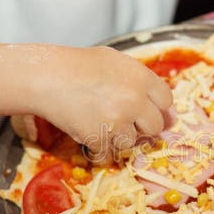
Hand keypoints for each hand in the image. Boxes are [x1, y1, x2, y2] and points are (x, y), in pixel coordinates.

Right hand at [34, 46, 171, 159]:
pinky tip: (86, 126)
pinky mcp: (99, 138)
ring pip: (131, 141)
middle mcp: (134, 100)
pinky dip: (97, 145)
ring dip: (118, 136)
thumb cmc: (80, 65)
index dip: (155, 106)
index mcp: (142, 78)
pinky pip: (107, 152)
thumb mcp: (116, 61)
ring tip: (98, 118)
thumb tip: (167, 110)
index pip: (166, 101)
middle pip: (155, 126)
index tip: (143, 107)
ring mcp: (117, 121)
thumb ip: (141, 82)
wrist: (46, 76)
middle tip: (122, 117)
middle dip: (141, 125)